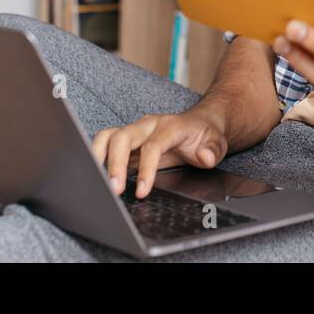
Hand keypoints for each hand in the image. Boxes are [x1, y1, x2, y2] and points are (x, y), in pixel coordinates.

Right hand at [92, 107, 228, 198]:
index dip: (146, 169)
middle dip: (115, 164)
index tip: (142, 191)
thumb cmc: (205, 135)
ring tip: (96, 180)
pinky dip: (96, 156)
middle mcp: (148, 125)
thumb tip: (204, 157)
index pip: (153, 146)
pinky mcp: (127, 140)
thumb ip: (212, 151)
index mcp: (170, 126)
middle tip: (114, 189)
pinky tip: (95, 174)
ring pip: (108, 136)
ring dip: (98, 156)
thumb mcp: (217, 143)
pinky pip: (105, 142)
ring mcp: (136, 131)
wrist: (201, 123)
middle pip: (123, 137)